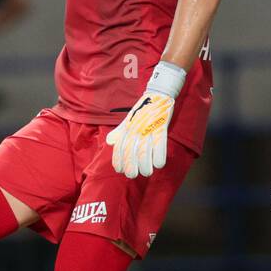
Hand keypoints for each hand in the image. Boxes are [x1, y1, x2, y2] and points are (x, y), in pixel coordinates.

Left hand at [105, 61, 184, 177]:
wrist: (157, 95)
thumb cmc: (142, 110)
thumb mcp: (128, 120)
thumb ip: (119, 132)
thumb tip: (109, 141)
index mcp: (127, 128)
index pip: (120, 147)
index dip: (119, 160)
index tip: (119, 170)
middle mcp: (135, 130)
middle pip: (131, 151)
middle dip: (131, 166)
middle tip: (133, 175)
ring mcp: (148, 129)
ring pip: (145, 150)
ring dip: (145, 164)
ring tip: (146, 173)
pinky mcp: (160, 127)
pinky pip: (160, 144)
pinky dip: (159, 156)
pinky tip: (159, 164)